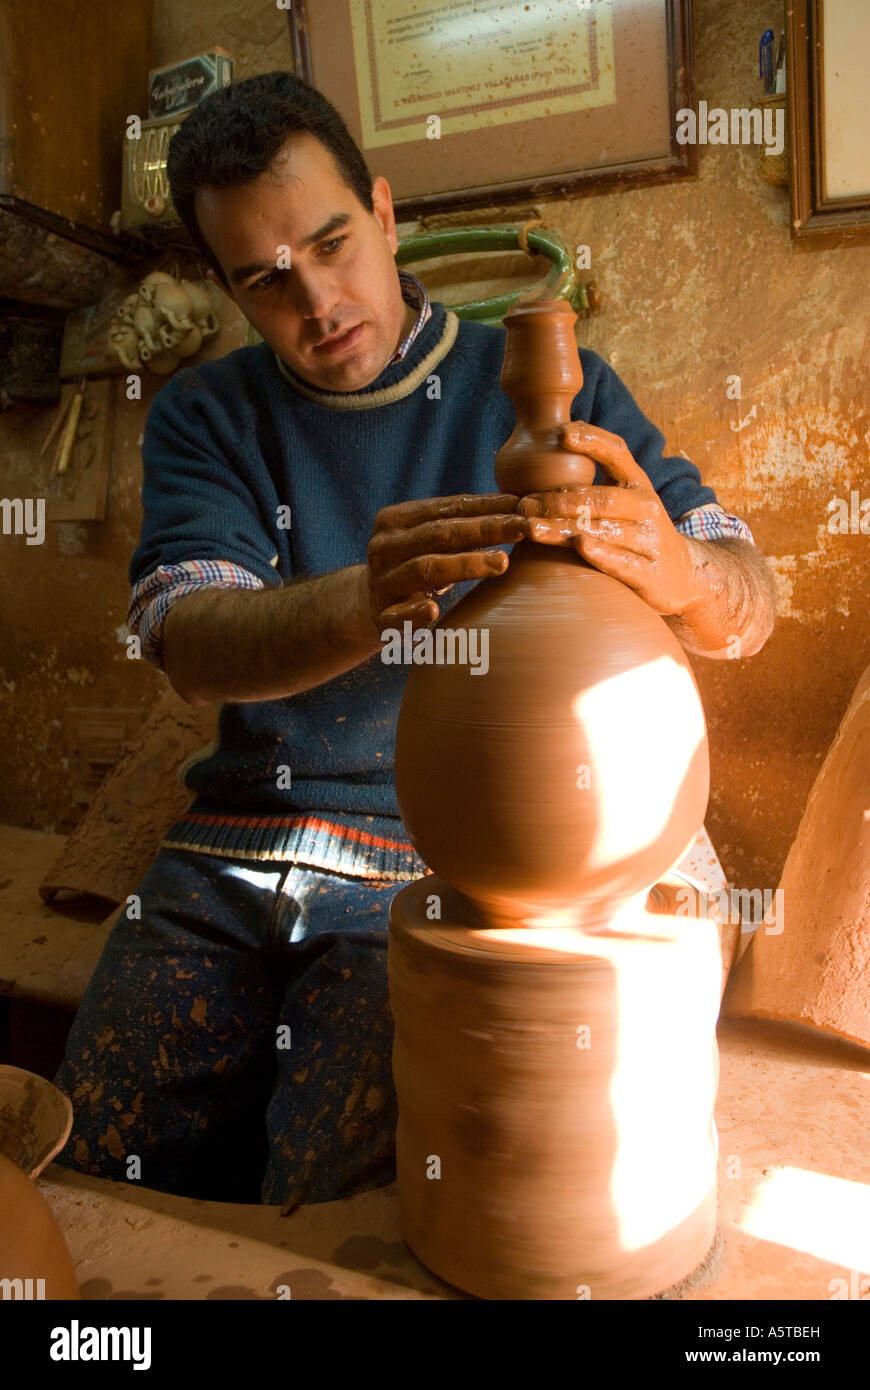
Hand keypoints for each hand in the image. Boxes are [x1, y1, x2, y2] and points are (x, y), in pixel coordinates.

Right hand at [366, 493, 526, 629]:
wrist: (367, 604)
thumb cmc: (414, 563)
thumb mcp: (428, 539)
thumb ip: (460, 523)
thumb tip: (517, 505)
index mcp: (395, 521)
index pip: (446, 509)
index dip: (484, 506)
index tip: (520, 505)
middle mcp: (385, 548)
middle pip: (439, 534)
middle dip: (484, 529)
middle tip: (522, 529)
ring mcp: (382, 583)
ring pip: (425, 569)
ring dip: (465, 565)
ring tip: (502, 562)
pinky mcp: (382, 619)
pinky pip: (397, 616)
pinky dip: (414, 614)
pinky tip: (433, 610)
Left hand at [517, 423, 703, 615]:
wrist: (683, 576)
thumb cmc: (638, 533)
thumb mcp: (626, 502)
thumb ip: (592, 485)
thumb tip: (542, 461)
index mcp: (638, 483)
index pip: (617, 452)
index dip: (591, 440)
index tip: (561, 434)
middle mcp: (646, 507)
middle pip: (599, 498)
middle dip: (557, 500)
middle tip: (524, 505)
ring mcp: (650, 540)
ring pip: (603, 530)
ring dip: (563, 529)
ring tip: (531, 528)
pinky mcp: (649, 573)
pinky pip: (622, 561)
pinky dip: (600, 553)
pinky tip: (578, 545)